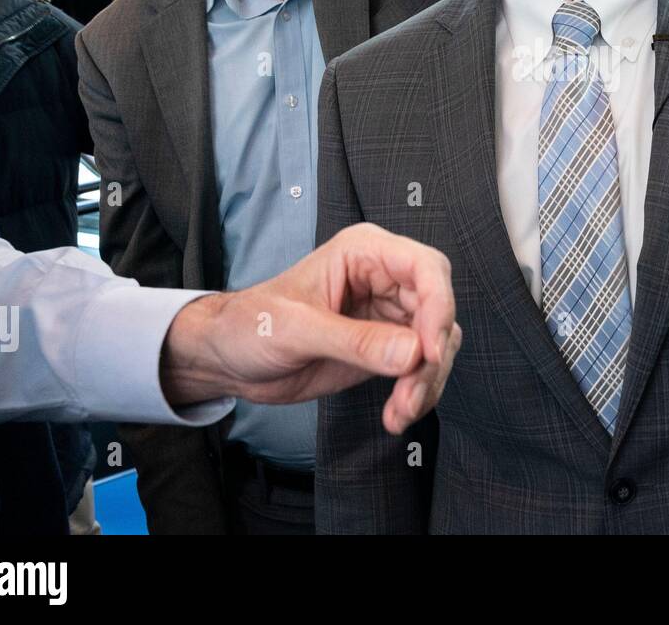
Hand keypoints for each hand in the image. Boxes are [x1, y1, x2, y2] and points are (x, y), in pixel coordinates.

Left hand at [160, 224, 461, 433]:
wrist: (230, 359)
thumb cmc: (251, 325)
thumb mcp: (297, 330)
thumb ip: (356, 341)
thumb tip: (413, 354)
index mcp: (365, 253)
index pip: (426, 268)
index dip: (438, 306)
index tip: (428, 351)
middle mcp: (385, 279)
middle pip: (438, 310)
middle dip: (432, 356)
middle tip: (411, 394)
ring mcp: (389, 315)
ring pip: (436, 343)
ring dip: (427, 382)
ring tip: (400, 412)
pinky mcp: (388, 348)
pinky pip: (421, 368)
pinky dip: (418, 394)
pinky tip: (396, 415)